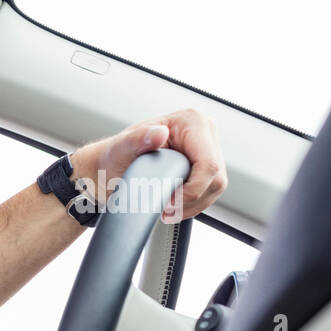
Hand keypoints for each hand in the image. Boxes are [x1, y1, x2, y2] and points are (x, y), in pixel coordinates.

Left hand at [72, 108, 227, 223]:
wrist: (114, 167)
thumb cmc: (117, 155)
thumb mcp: (122, 147)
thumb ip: (138, 139)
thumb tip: (160, 133)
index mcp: (191, 121)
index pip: (208, 164)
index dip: (191, 190)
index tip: (168, 203)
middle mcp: (205, 132)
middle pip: (215, 177)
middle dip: (190, 200)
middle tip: (165, 209)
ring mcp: (209, 149)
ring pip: (216, 187)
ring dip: (192, 204)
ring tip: (167, 209)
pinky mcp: (206, 166)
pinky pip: (210, 191)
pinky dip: (192, 203)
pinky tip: (174, 206)